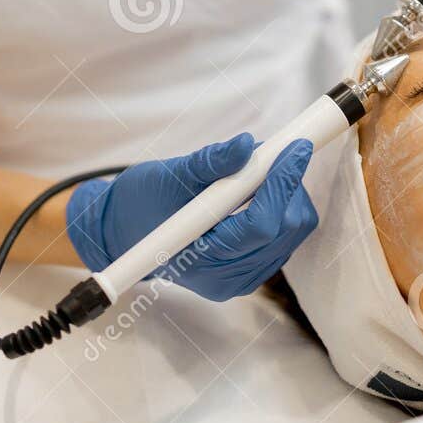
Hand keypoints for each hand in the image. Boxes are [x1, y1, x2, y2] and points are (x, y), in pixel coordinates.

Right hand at [65, 133, 317, 299]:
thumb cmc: (142, 203)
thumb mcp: (168, 177)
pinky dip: (281, 206)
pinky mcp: (251, 269)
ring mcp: (242, 277)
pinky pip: (285, 236)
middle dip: (288, 185)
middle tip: (277, 151)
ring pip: (292, 232)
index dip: (281, 183)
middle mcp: (228, 278)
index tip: (294, 147)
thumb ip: (209, 162)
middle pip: (284, 229)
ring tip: (257, 170)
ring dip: (287, 194)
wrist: (128, 233)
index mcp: (203, 260)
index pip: (260, 225)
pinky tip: (256, 190)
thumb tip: (246, 144)